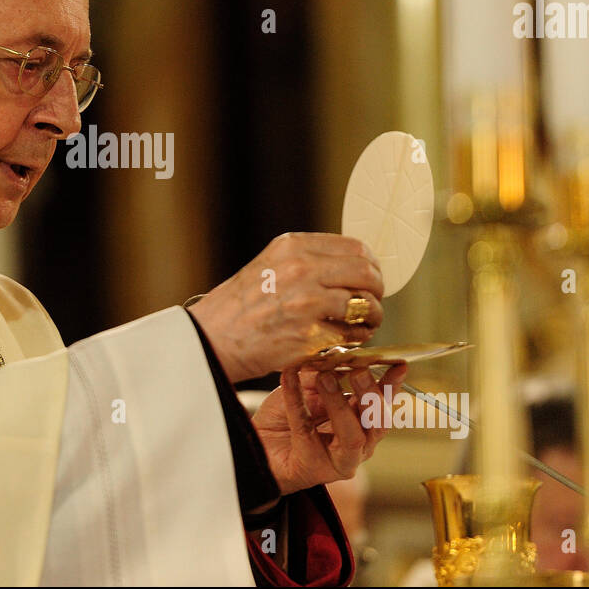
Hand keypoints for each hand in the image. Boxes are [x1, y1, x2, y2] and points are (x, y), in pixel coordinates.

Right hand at [187, 232, 383, 382]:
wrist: (211, 338)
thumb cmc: (239, 307)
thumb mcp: (270, 264)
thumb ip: (307, 260)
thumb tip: (351, 265)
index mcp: (292, 247)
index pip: (356, 248)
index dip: (372, 266)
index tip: (370, 278)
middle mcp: (301, 269)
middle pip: (366, 272)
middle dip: (377, 290)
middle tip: (371, 303)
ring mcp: (306, 303)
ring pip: (365, 305)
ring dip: (371, 317)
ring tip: (362, 325)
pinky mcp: (308, 335)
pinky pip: (351, 334)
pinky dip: (355, 339)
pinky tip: (346, 340)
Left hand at [251, 364, 408, 495]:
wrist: (257, 446)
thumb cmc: (285, 419)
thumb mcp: (307, 388)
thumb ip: (323, 373)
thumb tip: (338, 353)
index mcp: (361, 424)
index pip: (382, 404)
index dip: (391, 385)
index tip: (398, 363)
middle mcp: (359, 445)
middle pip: (377, 423)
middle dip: (370, 394)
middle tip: (357, 370)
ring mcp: (340, 460)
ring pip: (353, 436)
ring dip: (340, 404)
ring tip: (324, 378)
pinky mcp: (314, 468)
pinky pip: (306, 433)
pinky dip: (296, 402)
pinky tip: (288, 378)